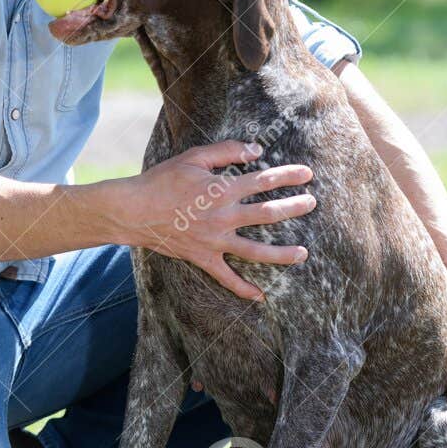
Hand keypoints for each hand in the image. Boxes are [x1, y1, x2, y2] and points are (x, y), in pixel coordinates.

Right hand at [127, 139, 314, 300]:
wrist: (134, 210)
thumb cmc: (162, 180)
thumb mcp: (194, 157)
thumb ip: (227, 151)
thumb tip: (257, 151)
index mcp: (223, 189)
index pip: (264, 181)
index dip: (288, 176)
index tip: (307, 175)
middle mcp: (224, 217)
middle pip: (268, 214)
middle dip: (294, 208)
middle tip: (312, 204)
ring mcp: (215, 241)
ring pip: (256, 251)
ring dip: (282, 253)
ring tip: (302, 254)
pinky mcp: (203, 258)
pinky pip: (227, 277)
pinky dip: (243, 288)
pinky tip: (260, 296)